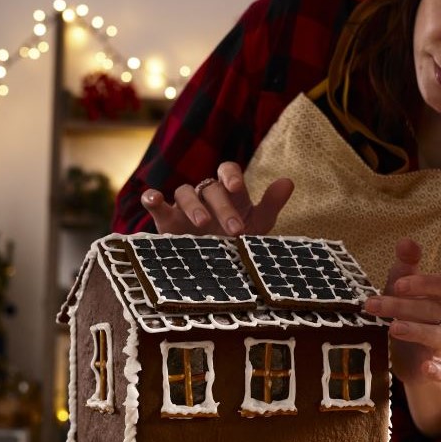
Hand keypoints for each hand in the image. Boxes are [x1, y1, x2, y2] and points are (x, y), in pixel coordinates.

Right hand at [140, 162, 293, 235]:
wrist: (215, 271)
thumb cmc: (237, 242)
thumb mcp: (257, 225)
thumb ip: (270, 204)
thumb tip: (289, 181)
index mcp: (228, 192)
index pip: (227, 170)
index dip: (231, 175)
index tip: (238, 188)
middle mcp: (205, 195)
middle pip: (210, 188)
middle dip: (223, 207)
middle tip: (235, 230)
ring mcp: (183, 206)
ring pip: (183, 192)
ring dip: (193, 206)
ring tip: (203, 225)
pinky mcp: (165, 220)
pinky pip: (155, 203)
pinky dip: (152, 199)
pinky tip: (153, 200)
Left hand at [364, 237, 440, 436]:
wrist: (415, 365)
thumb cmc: (405, 320)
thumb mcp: (400, 296)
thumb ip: (403, 270)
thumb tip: (406, 240)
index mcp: (432, 300)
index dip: (423, 282)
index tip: (397, 283)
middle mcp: (440, 321)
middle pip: (431, 308)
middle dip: (401, 305)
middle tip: (371, 305)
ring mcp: (439, 347)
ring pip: (439, 335)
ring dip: (417, 331)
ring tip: (393, 329)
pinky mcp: (436, 371)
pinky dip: (437, 369)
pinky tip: (425, 368)